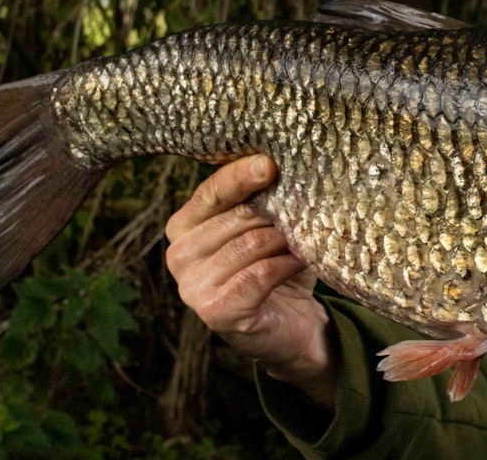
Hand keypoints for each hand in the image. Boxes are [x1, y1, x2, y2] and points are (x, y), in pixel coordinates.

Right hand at [165, 155, 339, 408]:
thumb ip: (263, 196)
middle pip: (235, 217)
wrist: (292, 323)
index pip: (211, 192)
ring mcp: (191, 286)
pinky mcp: (214, 312)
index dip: (240, 176)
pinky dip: (285, 265)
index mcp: (184, 225)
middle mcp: (179, 254)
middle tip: (307, 214)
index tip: (270, 164)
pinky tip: (298, 262)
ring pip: (249, 244)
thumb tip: (276, 163)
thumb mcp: (268, 223)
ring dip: (285, 240)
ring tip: (305, 240)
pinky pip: (257, 275)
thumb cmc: (277, 263)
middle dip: (277, 213)